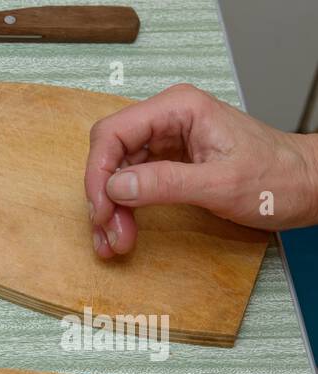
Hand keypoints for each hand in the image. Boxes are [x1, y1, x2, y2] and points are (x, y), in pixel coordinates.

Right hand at [85, 83, 317, 257]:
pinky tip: (122, 232)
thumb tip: (116, 186)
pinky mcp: (168, 162)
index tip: (102, 211)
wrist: (305, 186)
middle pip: (109, 154)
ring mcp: (167, 141)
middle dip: (103, 197)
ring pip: (115, 173)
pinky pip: (131, 184)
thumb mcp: (221, 184)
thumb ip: (165, 183)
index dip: (99, 174)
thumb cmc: (277, 178)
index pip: (113, 134)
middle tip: (110, 234)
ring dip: (109, 209)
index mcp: (180, 109)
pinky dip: (122, 210)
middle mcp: (168, 119)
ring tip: (115, 241)